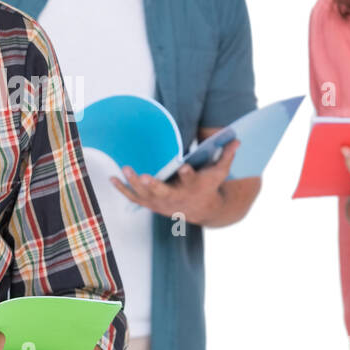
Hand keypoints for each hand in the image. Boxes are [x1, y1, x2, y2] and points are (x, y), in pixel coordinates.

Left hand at [111, 139, 239, 225]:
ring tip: (126, 168)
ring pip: (145, 195)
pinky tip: (112, 178)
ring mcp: (160, 202)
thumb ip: (226, 156)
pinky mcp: (150, 203)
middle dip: (153, 185)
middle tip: (145, 176)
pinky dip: (122, 189)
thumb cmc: (207, 186)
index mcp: (192, 187)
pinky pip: (133, 197)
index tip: (185, 167)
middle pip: (163, 191)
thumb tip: (237, 139)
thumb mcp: (218, 173)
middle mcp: (175, 197)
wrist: (200, 210)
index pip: (191, 180)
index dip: (188, 174)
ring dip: (133, 183)